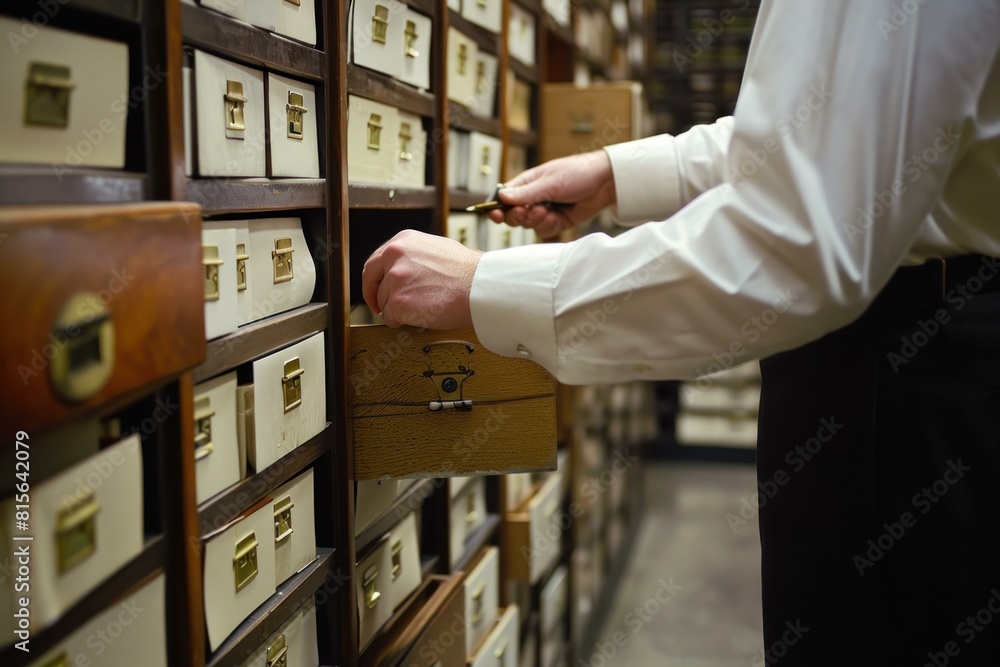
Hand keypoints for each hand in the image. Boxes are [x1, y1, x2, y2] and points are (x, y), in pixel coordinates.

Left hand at [362, 230, 481, 328]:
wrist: (480, 286)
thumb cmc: (466, 272)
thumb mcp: (434, 249)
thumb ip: (412, 257)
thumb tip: (400, 270)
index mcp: (402, 242)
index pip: (373, 264)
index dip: (372, 281)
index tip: (375, 291)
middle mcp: (394, 257)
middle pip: (374, 284)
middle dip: (378, 298)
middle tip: (384, 309)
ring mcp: (395, 280)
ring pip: (384, 303)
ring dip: (397, 311)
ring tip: (422, 309)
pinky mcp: (399, 302)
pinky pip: (391, 319)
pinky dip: (403, 322)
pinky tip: (421, 316)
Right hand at [488, 150, 615, 238]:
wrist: (605, 183)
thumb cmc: (577, 173)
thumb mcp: (550, 182)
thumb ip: (526, 193)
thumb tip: (501, 196)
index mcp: (526, 184)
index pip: (504, 198)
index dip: (497, 208)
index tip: (496, 215)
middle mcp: (532, 198)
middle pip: (513, 216)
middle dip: (520, 217)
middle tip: (532, 212)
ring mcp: (544, 211)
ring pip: (528, 226)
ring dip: (537, 221)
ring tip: (549, 211)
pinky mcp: (556, 222)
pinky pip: (544, 231)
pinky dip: (549, 226)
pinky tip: (558, 217)